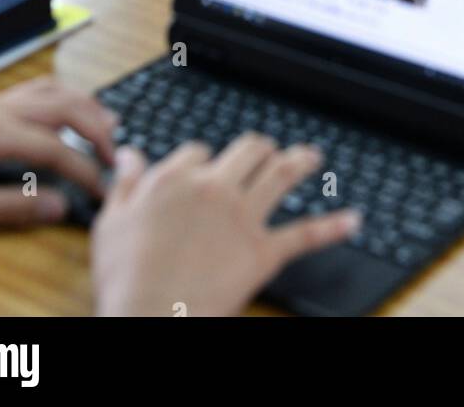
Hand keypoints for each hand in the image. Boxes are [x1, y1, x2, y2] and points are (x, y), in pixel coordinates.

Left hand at [0, 79, 115, 226]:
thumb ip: (13, 206)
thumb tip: (59, 206)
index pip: (55, 147)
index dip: (84, 168)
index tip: (103, 188)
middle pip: (63, 106)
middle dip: (96, 127)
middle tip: (115, 154)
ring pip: (52, 90)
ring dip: (84, 104)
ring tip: (107, 123)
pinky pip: (36, 88)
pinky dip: (62, 95)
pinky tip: (69, 107)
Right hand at [91, 133, 360, 316]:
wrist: (150, 316)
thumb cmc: (126, 277)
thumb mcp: (112, 221)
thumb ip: (125, 182)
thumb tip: (130, 154)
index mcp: (177, 179)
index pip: (199, 151)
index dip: (204, 159)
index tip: (206, 168)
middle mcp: (215, 189)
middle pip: (248, 150)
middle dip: (259, 147)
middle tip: (267, 151)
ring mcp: (242, 218)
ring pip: (280, 175)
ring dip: (300, 161)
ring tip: (311, 156)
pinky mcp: (263, 252)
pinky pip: (305, 234)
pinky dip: (332, 226)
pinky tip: (351, 220)